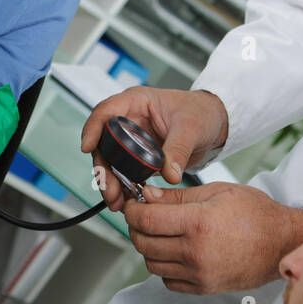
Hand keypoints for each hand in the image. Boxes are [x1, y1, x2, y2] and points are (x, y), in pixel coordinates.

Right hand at [80, 87, 228, 211]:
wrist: (214, 124)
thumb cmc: (201, 112)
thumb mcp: (191, 127)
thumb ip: (178, 149)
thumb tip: (168, 173)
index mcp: (137, 102)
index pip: (106, 111)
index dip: (93, 128)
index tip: (88, 147)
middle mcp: (129, 120)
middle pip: (104, 142)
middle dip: (102, 167)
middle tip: (109, 188)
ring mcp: (132, 139)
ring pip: (111, 160)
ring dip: (110, 181)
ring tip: (116, 201)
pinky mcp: (139, 156)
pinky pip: (124, 172)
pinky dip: (123, 186)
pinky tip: (126, 200)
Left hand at [123, 182, 300, 294]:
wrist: (283, 243)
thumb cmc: (255, 213)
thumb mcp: (216, 191)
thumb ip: (177, 196)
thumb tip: (147, 196)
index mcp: (198, 223)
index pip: (146, 220)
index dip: (132, 210)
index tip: (132, 203)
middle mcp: (196, 252)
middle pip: (143, 243)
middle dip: (136, 227)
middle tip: (142, 215)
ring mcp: (199, 274)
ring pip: (152, 264)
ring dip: (149, 247)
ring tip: (160, 232)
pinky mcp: (204, 287)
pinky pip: (168, 280)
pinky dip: (164, 266)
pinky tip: (175, 250)